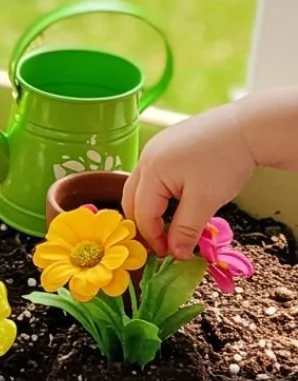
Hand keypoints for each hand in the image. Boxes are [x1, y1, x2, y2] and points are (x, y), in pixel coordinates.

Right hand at [122, 104, 254, 258]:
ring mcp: (155, 147)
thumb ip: (186, 229)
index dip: (153, 237)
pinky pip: (152, 173)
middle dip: (144, 223)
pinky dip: (158, 192)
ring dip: (150, 207)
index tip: (168, 253)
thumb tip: (175, 254)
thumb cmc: (226, 162)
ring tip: (170, 222)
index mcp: (151, 170)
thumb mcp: (206, 201)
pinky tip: (176, 199)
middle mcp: (146, 157)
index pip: (142, 213)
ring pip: (141, 185)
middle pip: (132, 198)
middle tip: (162, 241)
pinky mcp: (167, 143)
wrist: (249, 127)